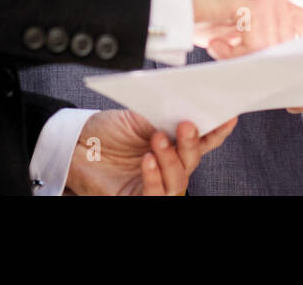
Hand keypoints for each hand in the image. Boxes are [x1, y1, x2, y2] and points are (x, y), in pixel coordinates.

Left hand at [64, 109, 236, 194]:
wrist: (75, 144)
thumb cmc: (105, 131)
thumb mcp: (137, 116)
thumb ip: (161, 115)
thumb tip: (184, 105)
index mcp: (172, 143)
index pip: (201, 141)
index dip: (216, 132)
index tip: (227, 117)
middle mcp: (167, 165)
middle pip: (192, 160)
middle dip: (192, 143)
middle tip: (186, 124)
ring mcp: (154, 184)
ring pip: (178, 180)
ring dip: (171, 159)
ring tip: (158, 139)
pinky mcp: (136, 198)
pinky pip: (155, 195)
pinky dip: (154, 177)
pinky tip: (147, 160)